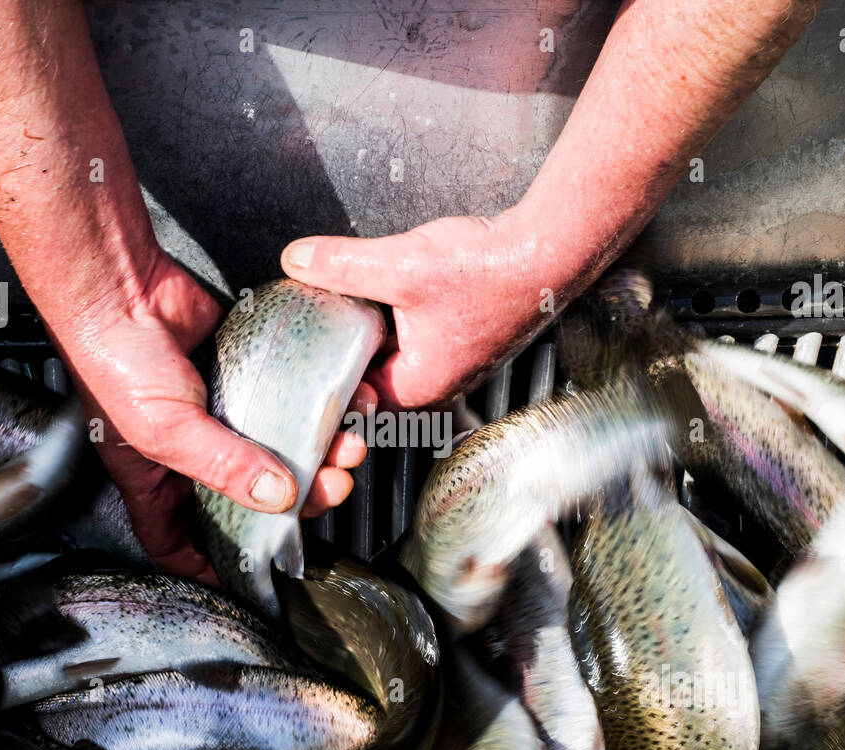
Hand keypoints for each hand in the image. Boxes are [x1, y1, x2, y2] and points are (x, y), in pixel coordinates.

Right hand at [59, 252, 370, 577]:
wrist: (119, 284)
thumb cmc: (113, 360)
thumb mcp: (165, 429)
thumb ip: (223, 466)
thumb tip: (280, 497)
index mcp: (158, 479)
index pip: (184, 542)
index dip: (218, 563)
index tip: (260, 570)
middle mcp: (192, 450)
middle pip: (254, 496)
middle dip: (299, 499)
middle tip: (333, 487)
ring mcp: (221, 412)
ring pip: (280, 447)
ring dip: (320, 451)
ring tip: (348, 444)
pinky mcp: (245, 372)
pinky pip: (290, 397)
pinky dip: (317, 404)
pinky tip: (343, 405)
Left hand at [280, 210, 566, 408]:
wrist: (547, 250)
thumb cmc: (491, 271)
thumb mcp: (400, 266)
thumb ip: (341, 265)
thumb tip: (297, 260)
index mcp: (418, 387)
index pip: (354, 404)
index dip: (324, 384)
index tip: (298, 363)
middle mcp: (438, 383)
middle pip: (370, 381)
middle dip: (342, 357)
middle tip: (307, 335)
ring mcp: (453, 361)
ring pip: (392, 359)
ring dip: (368, 339)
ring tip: (336, 313)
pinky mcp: (462, 336)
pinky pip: (413, 340)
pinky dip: (393, 324)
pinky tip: (380, 296)